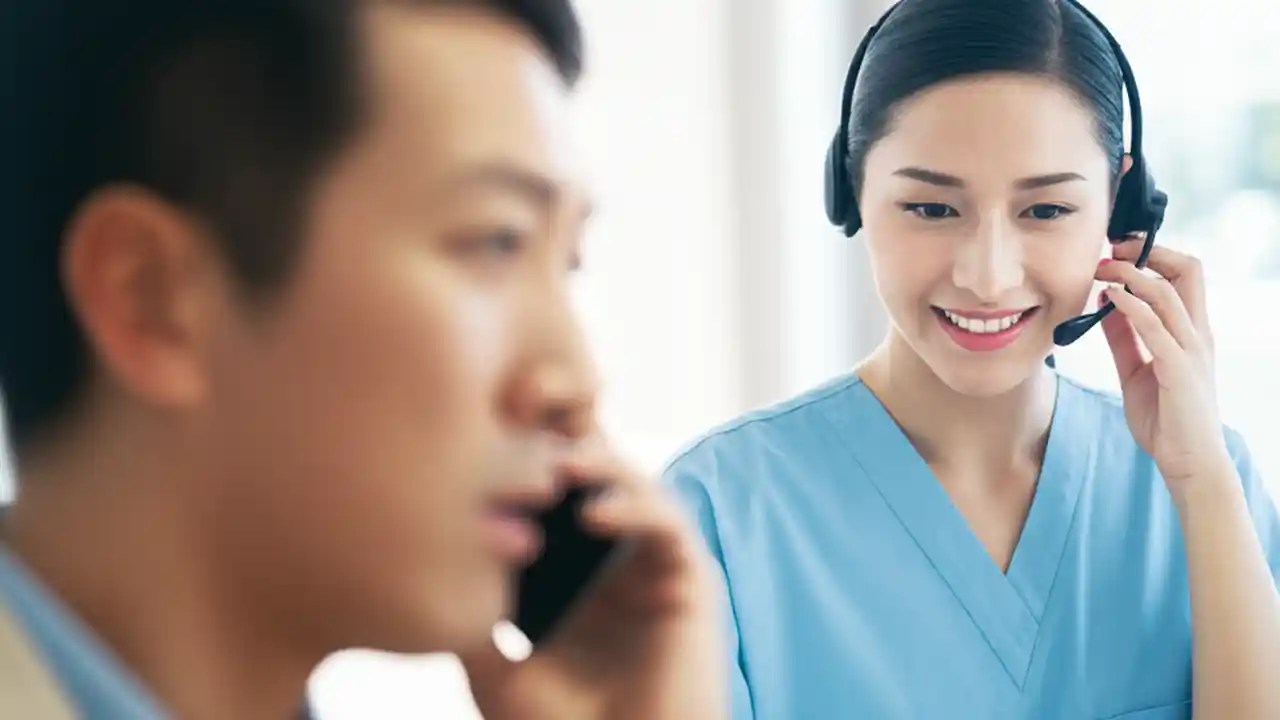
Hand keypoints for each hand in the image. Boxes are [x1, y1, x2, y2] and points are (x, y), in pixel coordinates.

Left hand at [461, 439, 725, 719]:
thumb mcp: (493, 670)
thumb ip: (470, 620)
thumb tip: (422, 574)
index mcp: (571, 562)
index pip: (551, 485)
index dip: (525, 449)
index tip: (484, 428)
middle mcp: (614, 551)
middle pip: (592, 466)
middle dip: (563, 432)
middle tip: (527, 412)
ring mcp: (652, 560)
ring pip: (632, 480)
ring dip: (599, 462)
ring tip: (559, 460)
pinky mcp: (690, 578)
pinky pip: (669, 523)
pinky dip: (636, 509)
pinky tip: (594, 514)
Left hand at [1095, 240, 1231, 496]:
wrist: (1187, 462)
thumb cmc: (1166, 418)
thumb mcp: (1137, 369)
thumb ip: (1124, 338)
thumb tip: (1104, 304)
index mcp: (1190, 332)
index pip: (1183, 276)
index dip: (1153, 255)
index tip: (1116, 249)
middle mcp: (1197, 334)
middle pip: (1188, 271)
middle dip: (1150, 251)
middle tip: (1112, 246)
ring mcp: (1192, 350)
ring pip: (1169, 293)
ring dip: (1132, 273)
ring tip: (1102, 266)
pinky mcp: (1180, 370)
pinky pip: (1156, 327)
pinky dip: (1132, 306)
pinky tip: (1109, 295)